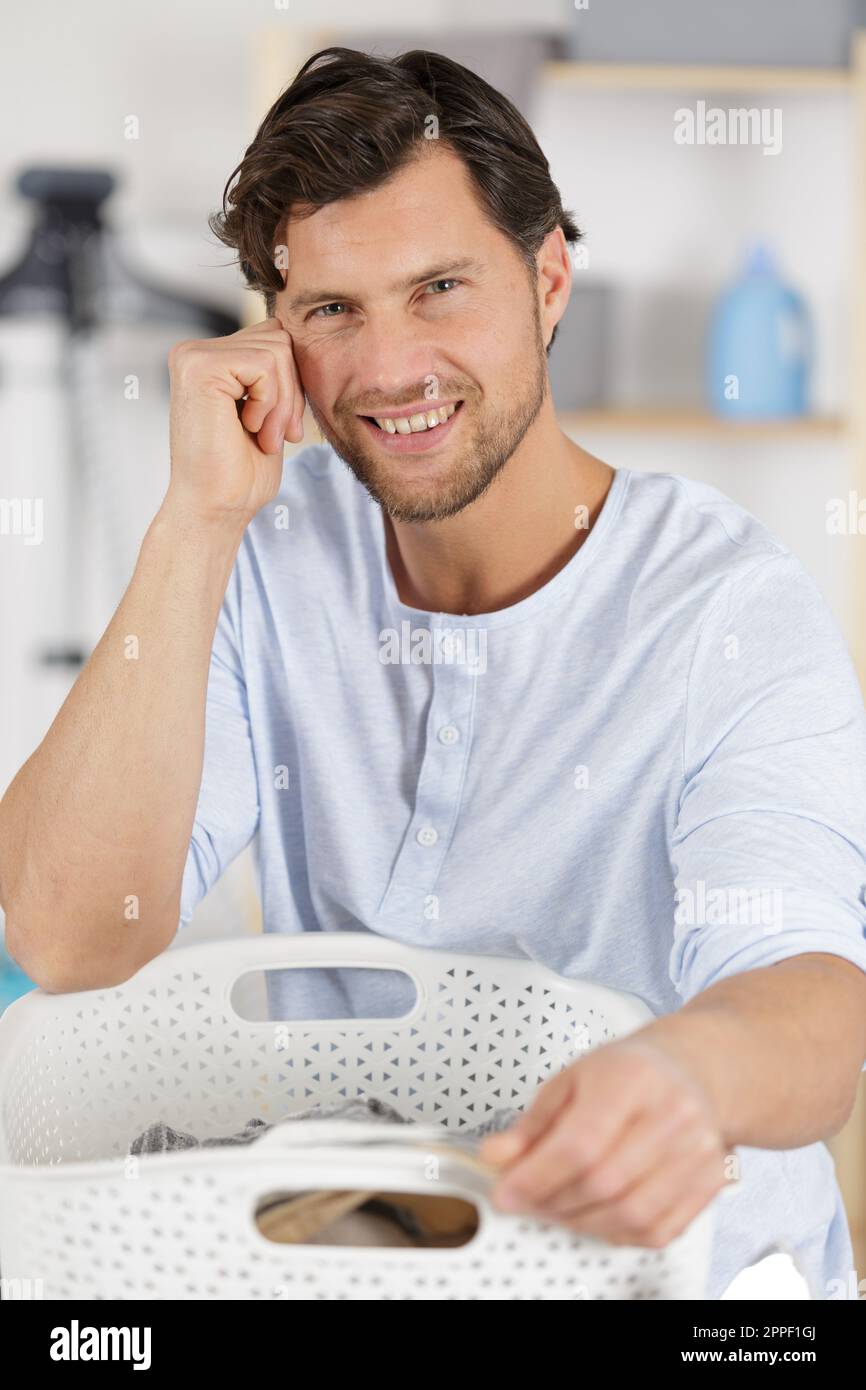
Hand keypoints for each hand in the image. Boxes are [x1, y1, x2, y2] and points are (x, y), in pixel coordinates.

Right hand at [166, 317, 305, 525]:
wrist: (217, 508)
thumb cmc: (240, 471)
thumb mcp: (266, 411)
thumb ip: (274, 372)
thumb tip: (301, 335)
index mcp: (208, 359)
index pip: (274, 338)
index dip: (292, 383)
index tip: (284, 427)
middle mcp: (194, 351)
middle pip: (279, 338)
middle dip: (291, 391)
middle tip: (278, 434)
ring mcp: (193, 356)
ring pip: (277, 350)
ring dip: (282, 402)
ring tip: (263, 436)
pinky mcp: (199, 367)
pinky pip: (264, 365)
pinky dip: (271, 402)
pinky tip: (250, 428)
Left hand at [478, 1036, 727, 1247]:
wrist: (692, 1071)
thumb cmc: (628, 1073)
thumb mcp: (570, 1080)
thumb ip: (531, 1123)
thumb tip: (497, 1157)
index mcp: (631, 1077)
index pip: (581, 1142)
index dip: (537, 1176)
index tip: (506, 1191)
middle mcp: (672, 1113)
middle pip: (605, 1182)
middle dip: (553, 1202)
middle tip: (525, 1200)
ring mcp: (697, 1151)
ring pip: (632, 1213)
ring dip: (581, 1222)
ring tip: (556, 1206)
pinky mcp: (710, 1182)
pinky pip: (657, 1230)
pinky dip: (617, 1232)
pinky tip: (595, 1214)